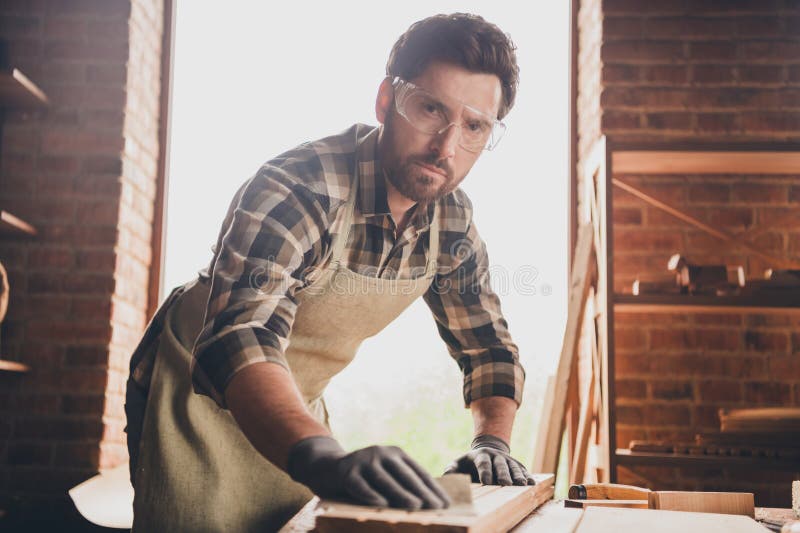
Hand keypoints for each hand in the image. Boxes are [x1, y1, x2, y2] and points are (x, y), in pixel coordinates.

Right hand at [287, 436, 450, 509]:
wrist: (326, 467)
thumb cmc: (363, 477)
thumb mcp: (384, 474)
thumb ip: (402, 483)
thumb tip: (428, 502)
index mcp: (395, 453)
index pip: (419, 472)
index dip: (433, 488)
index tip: (446, 503)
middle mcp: (381, 453)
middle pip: (405, 475)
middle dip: (422, 492)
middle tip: (436, 507)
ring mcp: (363, 460)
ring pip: (385, 480)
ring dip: (401, 494)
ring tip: (415, 506)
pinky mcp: (347, 471)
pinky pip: (360, 485)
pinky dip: (371, 494)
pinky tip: (381, 503)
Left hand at [444, 434, 535, 485]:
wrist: (486, 452)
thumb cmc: (468, 463)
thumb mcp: (459, 463)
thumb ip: (452, 469)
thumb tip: (446, 475)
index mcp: (481, 455)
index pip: (483, 462)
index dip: (485, 471)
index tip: (486, 481)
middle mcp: (496, 455)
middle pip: (500, 464)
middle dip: (503, 474)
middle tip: (506, 484)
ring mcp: (507, 459)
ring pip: (513, 466)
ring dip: (518, 475)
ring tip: (522, 485)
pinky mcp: (516, 464)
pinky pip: (523, 469)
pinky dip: (527, 476)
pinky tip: (531, 484)